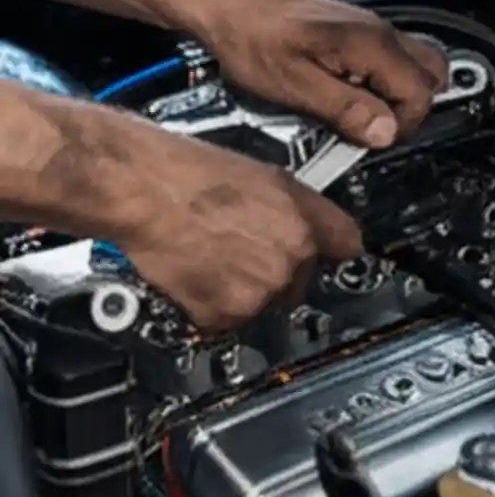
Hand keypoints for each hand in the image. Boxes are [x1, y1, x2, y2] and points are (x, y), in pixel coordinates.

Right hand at [108, 124, 363, 332]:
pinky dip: (215, 306)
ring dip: (247, 290)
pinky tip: (199, 274)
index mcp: (306, 229)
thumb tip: (331, 229)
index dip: (330, 248)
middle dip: (280, 271)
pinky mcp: (222, 317)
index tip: (325, 252)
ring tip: (215, 258)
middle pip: (301, 282)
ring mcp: (256, 296)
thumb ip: (309, 210)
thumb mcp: (271, 177)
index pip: (348, 248)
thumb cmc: (195, 176)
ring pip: (266, 303)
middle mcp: (289, 267)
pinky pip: (230, 320)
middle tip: (243, 248)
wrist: (143, 193)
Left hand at [191, 0, 446, 147]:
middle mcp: (378, 31)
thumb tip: (386, 132)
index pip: (420, 93)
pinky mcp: (355, 30)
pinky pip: (390, 58)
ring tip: (359, 109)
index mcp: (370, 43)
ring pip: (416, 64)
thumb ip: (346, 109)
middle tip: (375, 125)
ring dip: (397, 93)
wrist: (224, 6)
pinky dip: (380, 81)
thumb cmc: (250, 41)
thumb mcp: (294, 86)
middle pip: (434, 72)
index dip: (402, 124)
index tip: (370, 138)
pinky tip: (345, 91)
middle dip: (413, 106)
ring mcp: (369, 27)